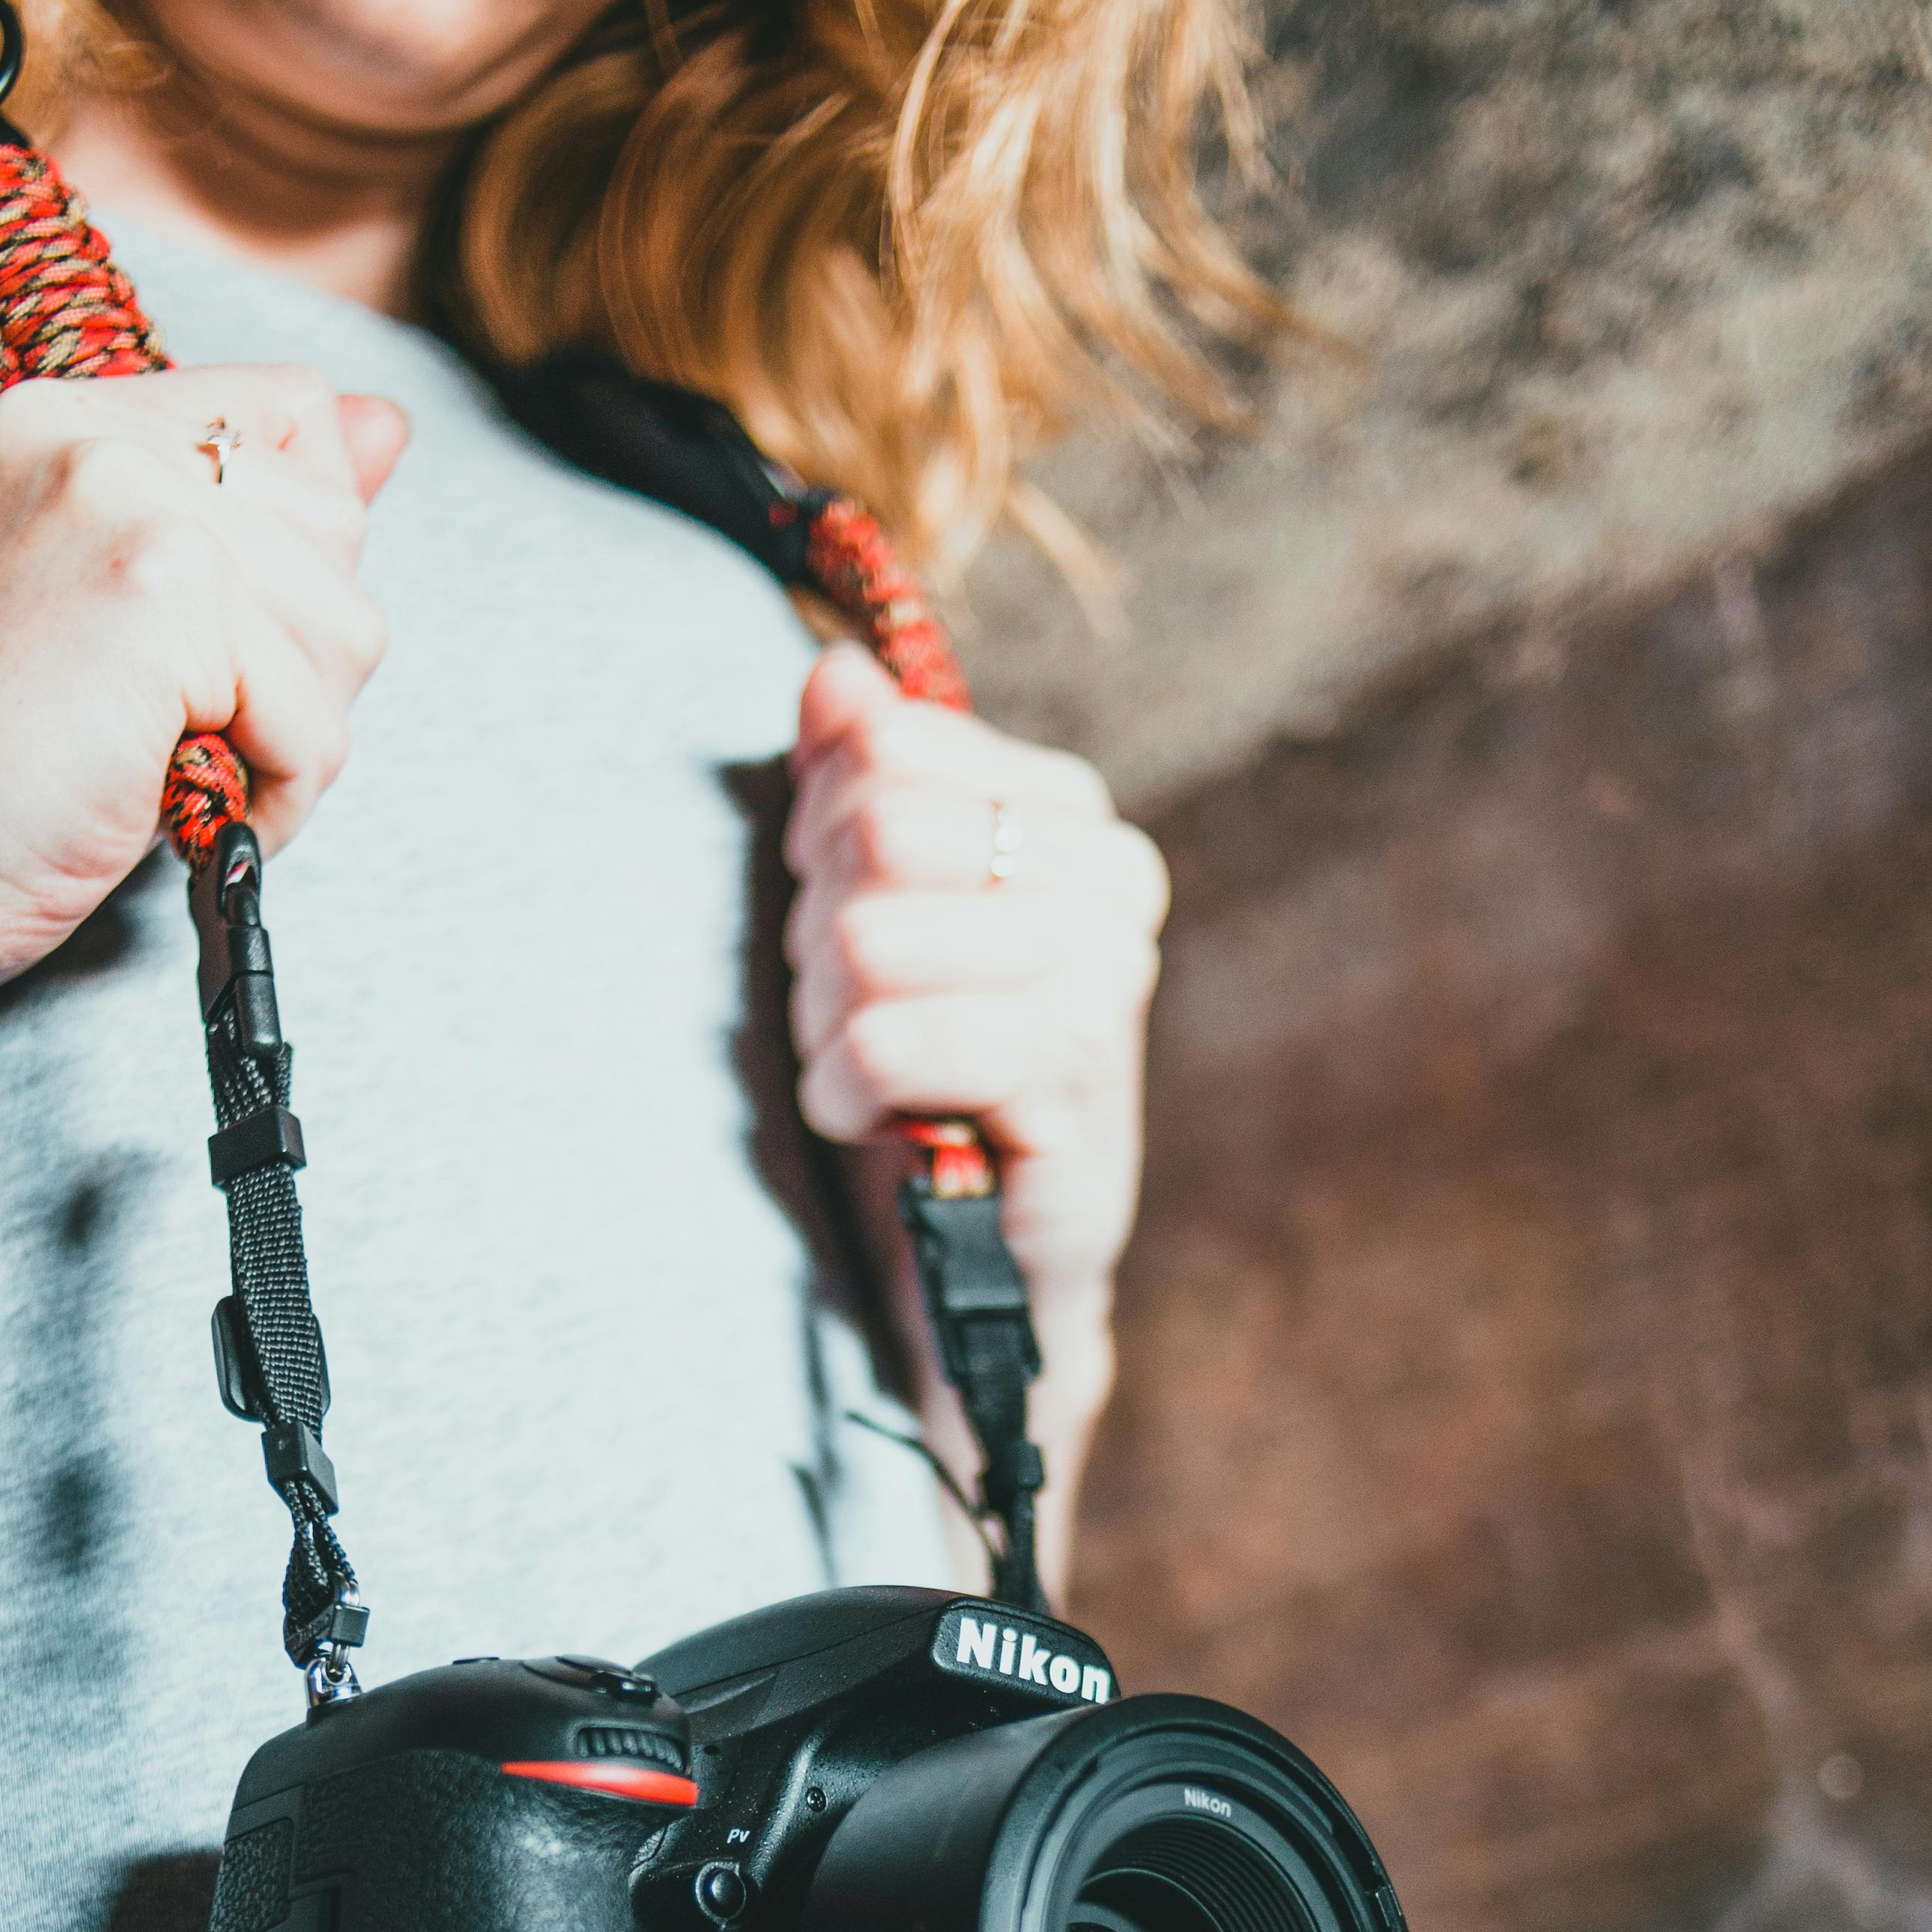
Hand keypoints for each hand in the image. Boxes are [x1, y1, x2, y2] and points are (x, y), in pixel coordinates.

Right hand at [0, 361, 405, 999]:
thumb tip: (388, 424)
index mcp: (75, 415)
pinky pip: (312, 710)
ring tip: (185, 766)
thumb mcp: (144, 621)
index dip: (296, 554)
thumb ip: (260, 514)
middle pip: (337, 529)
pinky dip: (276, 788)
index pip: (293, 416)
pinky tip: (190, 802)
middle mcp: (97, 428)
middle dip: (299, 663)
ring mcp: (127, 494)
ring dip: (292, 735)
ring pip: (345, 624)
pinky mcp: (160, 586)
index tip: (211, 643)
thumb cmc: (11, 766)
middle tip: (189, 727)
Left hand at [783, 643, 1165, 1596]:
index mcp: (1070, 815)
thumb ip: (854, 776)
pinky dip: (844, 1091)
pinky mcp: (1072, 1091)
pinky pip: (891, 1044)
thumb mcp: (872, 907)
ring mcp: (1106, 987)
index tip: (843, 913)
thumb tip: (834, 674)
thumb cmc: (923, 1068)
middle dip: (818, 935)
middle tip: (850, 1012)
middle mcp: (1112, 884)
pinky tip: (878, 1123)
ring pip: (870, 939)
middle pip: (871, 835)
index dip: (819, 837)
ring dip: (825, 1024)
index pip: (879, 755)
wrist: (982, 1257)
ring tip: (864, 1072)